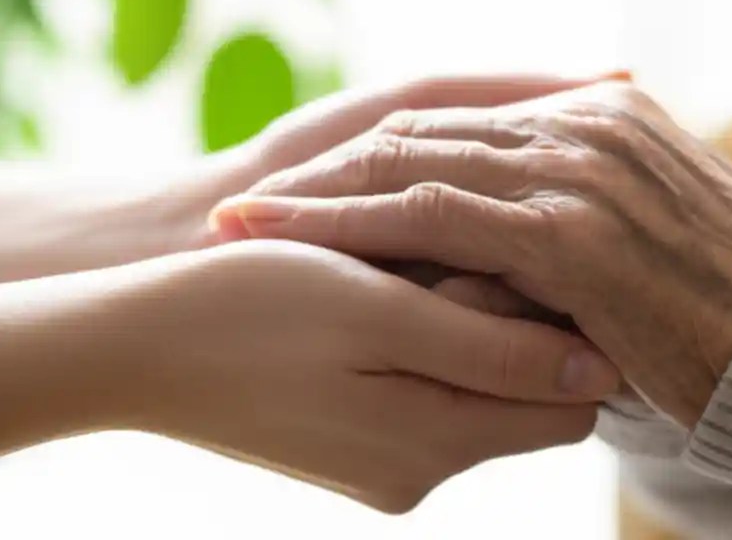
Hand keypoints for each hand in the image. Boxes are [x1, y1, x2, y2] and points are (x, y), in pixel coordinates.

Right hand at [101, 240, 618, 512]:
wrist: (127, 346)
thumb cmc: (247, 309)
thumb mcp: (378, 311)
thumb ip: (494, 347)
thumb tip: (604, 371)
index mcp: (433, 444)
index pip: (568, 404)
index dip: (558, 325)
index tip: (506, 262)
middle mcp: (417, 473)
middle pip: (520, 393)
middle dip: (503, 318)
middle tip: (435, 259)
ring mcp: (380, 464)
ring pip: (469, 384)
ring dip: (454, 320)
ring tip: (390, 269)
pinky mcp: (350, 444)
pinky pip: (420, 388)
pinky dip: (414, 338)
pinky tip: (366, 294)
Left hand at [207, 82, 731, 427]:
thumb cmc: (728, 312)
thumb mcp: (656, 235)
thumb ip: (594, 207)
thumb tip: (530, 238)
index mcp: (605, 115)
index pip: (462, 124)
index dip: (382, 152)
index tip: (318, 179)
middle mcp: (584, 124)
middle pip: (422, 132)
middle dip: (333, 167)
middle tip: (256, 193)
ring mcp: (574, 170)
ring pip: (411, 164)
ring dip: (320, 192)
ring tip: (246, 215)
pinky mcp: (564, 229)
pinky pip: (428, 216)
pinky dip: (350, 225)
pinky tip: (289, 241)